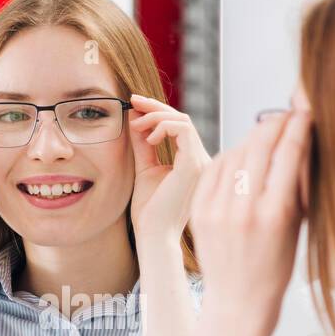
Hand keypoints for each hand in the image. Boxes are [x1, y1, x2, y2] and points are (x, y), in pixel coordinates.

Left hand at [127, 94, 209, 246]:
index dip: (158, 112)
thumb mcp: (145, 168)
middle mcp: (202, 161)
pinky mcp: (194, 164)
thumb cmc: (149, 210)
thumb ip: (143, 144)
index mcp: (193, 162)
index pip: (180, 127)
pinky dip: (163, 127)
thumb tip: (135, 116)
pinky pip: (183, 130)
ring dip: (156, 116)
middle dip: (155, 107)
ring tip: (136, 125)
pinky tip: (148, 138)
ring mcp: (201, 163)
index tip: (134, 105)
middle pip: (183, 119)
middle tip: (132, 101)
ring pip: (183, 121)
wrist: (153, 234)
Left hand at [188, 107, 311, 322]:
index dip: (298, 126)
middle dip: (275, 123)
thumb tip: (301, 140)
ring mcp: (218, 210)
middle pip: (260, 145)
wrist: (238, 300)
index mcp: (276, 214)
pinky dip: (232, 155)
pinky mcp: (200, 211)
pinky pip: (216, 168)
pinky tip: (242, 152)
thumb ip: (296, 184)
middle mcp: (245, 210)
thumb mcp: (295, 226)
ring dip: (253, 136)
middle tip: (286, 114)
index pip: (289, 153)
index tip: (306, 112)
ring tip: (266, 131)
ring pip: (236, 152)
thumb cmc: (276, 265)